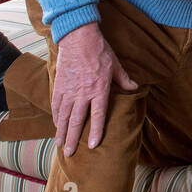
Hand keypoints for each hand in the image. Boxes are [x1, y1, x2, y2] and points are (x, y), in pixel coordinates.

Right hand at [51, 22, 137, 156]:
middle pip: (77, 121)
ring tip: (60, 144)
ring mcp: (69, 90)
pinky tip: (56, 125)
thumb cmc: (100, 50)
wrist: (78, 37)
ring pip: (63, 116)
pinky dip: (55, 116)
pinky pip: (56, 105)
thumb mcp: (116, 65)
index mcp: (99, 89)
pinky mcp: (59, 85)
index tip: (93, 145)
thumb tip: (135, 87)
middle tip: (69, 153)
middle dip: (73, 139)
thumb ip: (124, 79)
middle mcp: (82, 93)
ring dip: (61, 132)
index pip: (98, 115)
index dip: (96, 131)